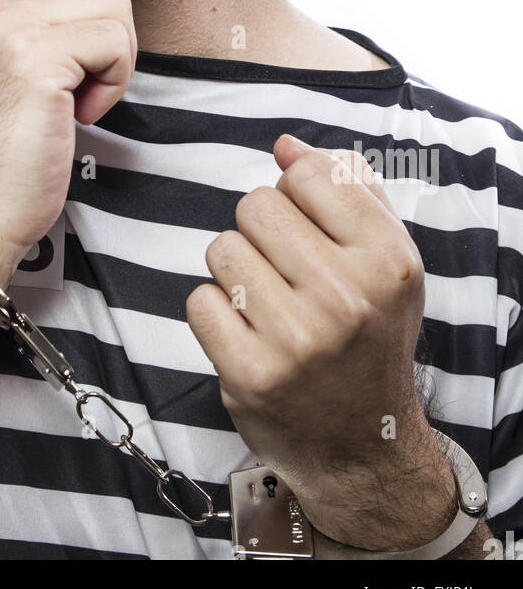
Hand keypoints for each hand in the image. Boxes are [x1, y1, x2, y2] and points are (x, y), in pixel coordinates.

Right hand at [0, 0, 136, 268]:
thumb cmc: (1, 143)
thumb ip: (23, 3)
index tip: (64, 17)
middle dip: (106, 20)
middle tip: (78, 73)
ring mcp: (4, 25)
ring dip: (114, 53)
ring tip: (76, 94)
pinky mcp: (35, 59)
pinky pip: (115, 38)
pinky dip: (114, 81)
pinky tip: (79, 113)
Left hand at [186, 134, 456, 548]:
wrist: (364, 443)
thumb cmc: (370, 336)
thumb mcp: (387, 259)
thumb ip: (347, 188)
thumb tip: (285, 145)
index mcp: (387, 261)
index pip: (309, 173)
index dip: (298, 194)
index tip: (311, 229)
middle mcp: (346, 298)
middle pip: (255, 205)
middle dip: (261, 230)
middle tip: (285, 271)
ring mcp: (296, 340)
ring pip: (222, 248)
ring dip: (235, 271)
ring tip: (268, 303)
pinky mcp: (250, 374)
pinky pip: (200, 300)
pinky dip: (216, 313)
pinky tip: (248, 334)